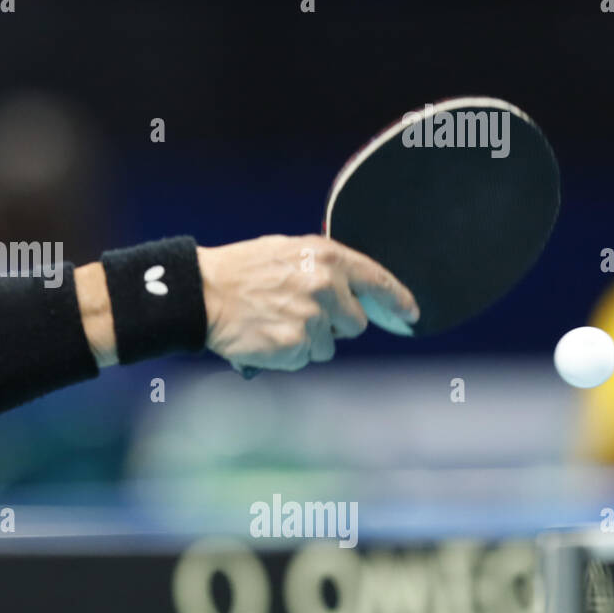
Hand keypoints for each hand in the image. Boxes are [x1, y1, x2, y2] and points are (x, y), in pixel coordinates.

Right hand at [198, 234, 418, 373]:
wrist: (202, 294)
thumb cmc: (238, 272)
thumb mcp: (286, 253)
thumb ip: (323, 267)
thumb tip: (353, 292)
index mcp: (326, 257)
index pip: (377, 281)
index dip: (398, 300)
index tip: (411, 314)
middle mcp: (325, 287)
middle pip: (355, 323)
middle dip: (334, 324)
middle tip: (300, 314)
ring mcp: (312, 319)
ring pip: (328, 346)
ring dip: (307, 341)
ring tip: (275, 323)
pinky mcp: (295, 346)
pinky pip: (304, 359)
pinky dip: (287, 354)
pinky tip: (266, 336)